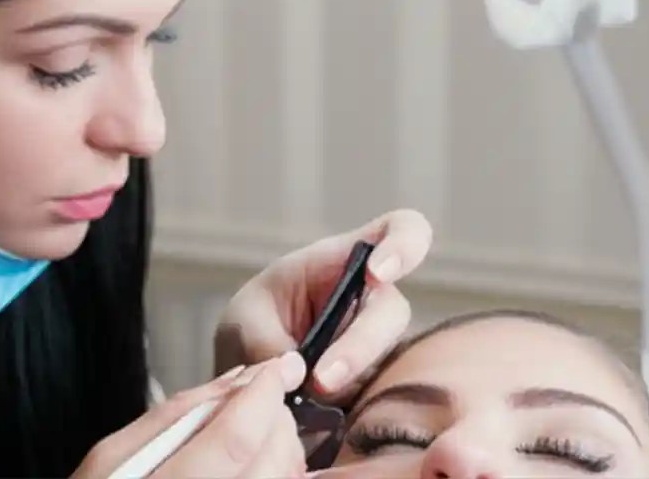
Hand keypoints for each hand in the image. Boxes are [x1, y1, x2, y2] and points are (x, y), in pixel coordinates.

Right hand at [73, 354, 308, 478]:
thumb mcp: (112, 456)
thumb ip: (173, 414)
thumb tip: (235, 379)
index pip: (234, 438)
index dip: (263, 396)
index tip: (275, 369)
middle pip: (269, 462)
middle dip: (277, 419)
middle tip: (264, 400)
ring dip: (282, 449)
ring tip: (259, 433)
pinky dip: (282, 473)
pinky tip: (260, 463)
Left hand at [212, 210, 432, 403]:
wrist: (247, 374)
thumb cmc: (251, 325)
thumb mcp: (244, 322)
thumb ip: (267, 341)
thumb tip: (296, 371)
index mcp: (343, 261)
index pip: (402, 231)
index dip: (404, 246)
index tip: (376, 273)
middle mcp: (372, 301)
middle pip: (392, 312)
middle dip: (360, 346)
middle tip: (321, 378)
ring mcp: (381, 346)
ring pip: (388, 361)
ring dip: (349, 382)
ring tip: (306, 398)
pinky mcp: (378, 386)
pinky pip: (380, 398)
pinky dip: (347, 408)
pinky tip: (316, 416)